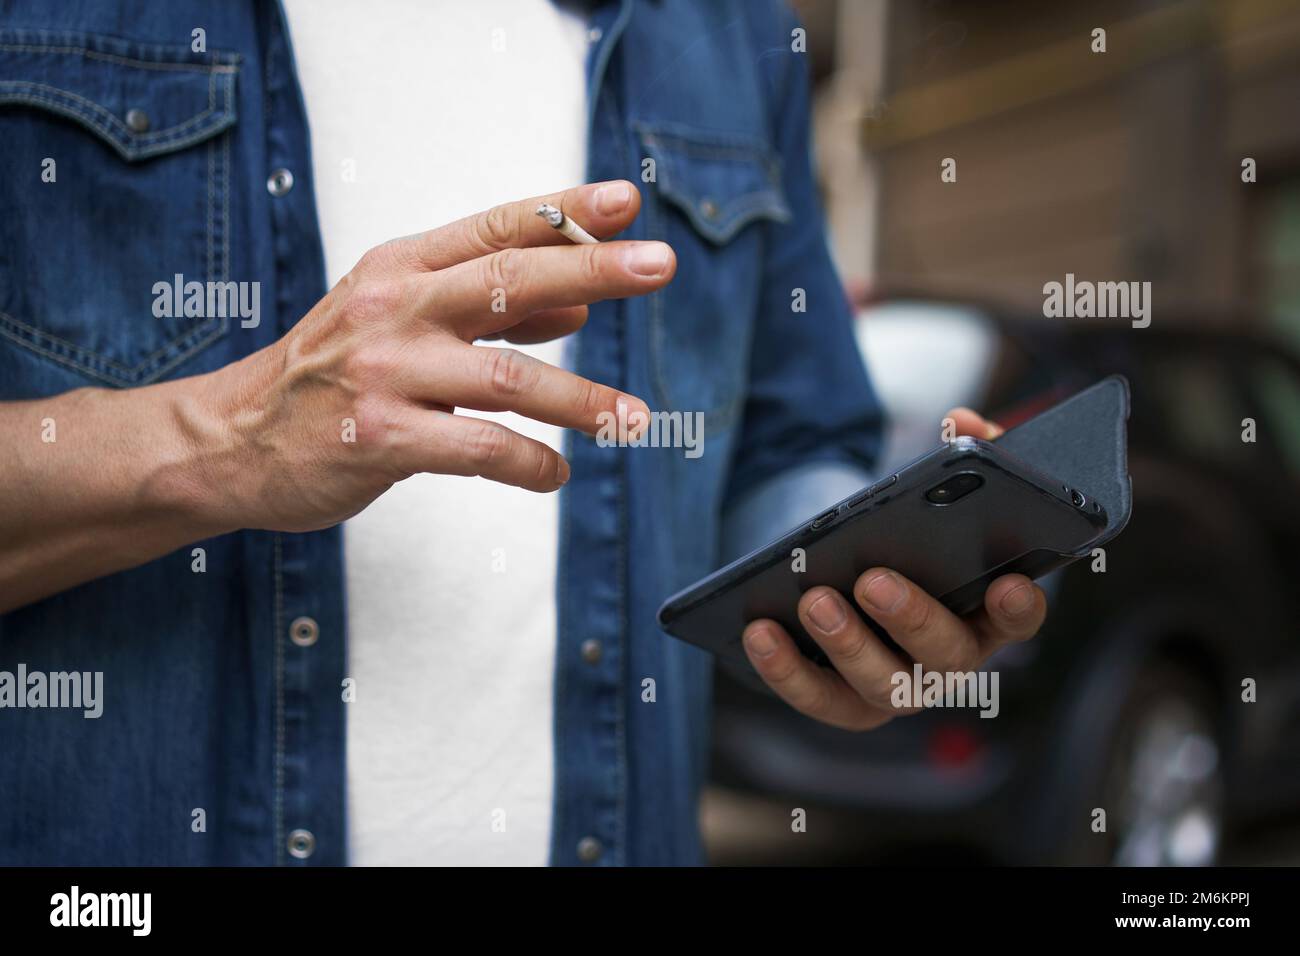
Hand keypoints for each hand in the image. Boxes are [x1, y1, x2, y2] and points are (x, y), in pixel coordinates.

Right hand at [184, 180, 671, 533]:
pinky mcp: (379, 439)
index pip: (497, 228)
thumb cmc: (332, 374)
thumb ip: (486, 309)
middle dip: (593, 269)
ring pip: (506, 376)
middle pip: (509, 280)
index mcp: (400, 268)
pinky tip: (556, 473)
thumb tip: (581, 307)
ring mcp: (385, 373)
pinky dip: (528, 462)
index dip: (566, 212)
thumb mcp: (398, 319)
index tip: (628, 201)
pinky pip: (476, 449)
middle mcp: (394, 308)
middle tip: (660, 266)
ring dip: (580, 399)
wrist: (231, 438)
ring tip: (634, 418)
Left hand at [740, 408, 1046, 730]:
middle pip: (944, 652)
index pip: (1017, 615)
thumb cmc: (905, 537)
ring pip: (881, 681)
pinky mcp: (845, 704)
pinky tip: (758, 631)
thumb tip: (964, 421)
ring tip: (814, 599)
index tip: (1010, 582)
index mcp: (985, 610)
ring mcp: (899, 688)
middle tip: (873, 578)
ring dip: (846, 642)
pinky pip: (815, 696)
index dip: (1019, 605)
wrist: (846, 580)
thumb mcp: (934, 495)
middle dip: (910, 615)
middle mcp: (950, 658)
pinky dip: (784, 669)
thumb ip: (965, 453)